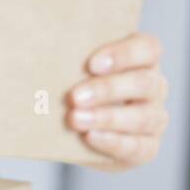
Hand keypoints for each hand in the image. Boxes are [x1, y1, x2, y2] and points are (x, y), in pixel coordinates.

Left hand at [64, 32, 168, 169]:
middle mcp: (154, 87)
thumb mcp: (73, 68)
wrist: (76, 134)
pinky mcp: (147, 147)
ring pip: (143, 116)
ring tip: (75, 119)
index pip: (148, 49)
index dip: (124, 54)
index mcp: (141, 60)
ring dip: (107, 118)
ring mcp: (154, 118)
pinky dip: (113, 142)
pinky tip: (90, 137)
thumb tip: (35, 42)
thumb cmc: (73, 87)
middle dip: (107, 89)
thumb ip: (67, 55)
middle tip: (74, 96)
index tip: (91, 64)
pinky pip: (137, 146)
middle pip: (144, 83)